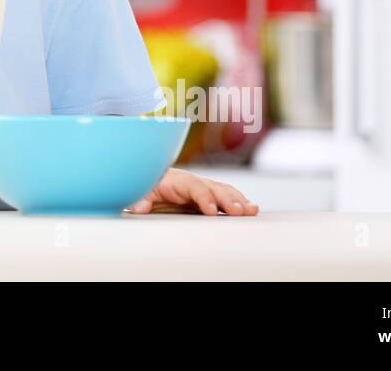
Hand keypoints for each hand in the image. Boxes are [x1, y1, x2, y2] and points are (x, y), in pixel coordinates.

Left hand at [127, 168, 258, 215]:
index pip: (193, 187)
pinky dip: (240, 201)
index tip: (210, 210)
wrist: (153, 179)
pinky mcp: (211, 195)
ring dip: (238, 200)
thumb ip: (140, 199)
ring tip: (251, 211)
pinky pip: (227, 196)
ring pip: (224, 191)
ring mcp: (204, 187)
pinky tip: (252, 209)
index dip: (203, 197)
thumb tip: (138, 207)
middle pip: (213, 188)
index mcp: (178, 181)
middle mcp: (194, 182)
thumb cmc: (148, 187)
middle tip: (238, 212)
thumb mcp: (141, 192)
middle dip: (226, 200)